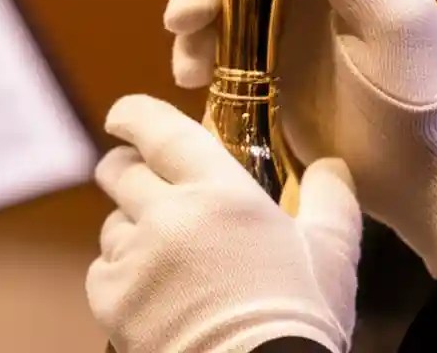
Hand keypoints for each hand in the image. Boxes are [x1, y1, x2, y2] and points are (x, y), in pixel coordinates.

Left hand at [87, 95, 359, 352]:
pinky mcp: (111, 298)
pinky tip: (155, 293)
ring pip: (114, 224)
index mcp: (219, 192)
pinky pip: (103, 270)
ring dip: (132, 229)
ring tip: (168, 256)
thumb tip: (330, 164)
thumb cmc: (300, 321)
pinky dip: (122, 275)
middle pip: (120, 171)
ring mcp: (134, 257)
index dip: (133, 115)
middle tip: (142, 181)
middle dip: (126, 170)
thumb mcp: (333, 255)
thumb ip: (331, 199)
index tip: (123, 117)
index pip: (158, 131)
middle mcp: (167, 215)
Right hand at [160, 0, 436, 277]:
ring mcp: (274, 24)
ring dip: (189, 21)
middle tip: (184, 18)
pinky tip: (193, 80)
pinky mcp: (256, 67)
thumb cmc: (417, 91)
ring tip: (190, 65)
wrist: (417, 170)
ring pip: (213, 0)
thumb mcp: (392, 22)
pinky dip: (193, 56)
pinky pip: (211, 46)